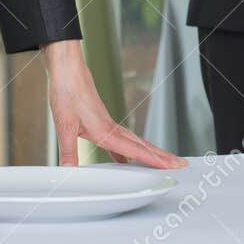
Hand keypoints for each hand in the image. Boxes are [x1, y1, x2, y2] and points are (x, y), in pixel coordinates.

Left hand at [44, 39, 185, 168]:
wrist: (67, 70)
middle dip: (162, 156)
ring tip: (162, 161)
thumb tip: (68, 172)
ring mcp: (108, 123)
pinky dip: (127, 150)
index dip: (153, 159)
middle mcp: (110, 127)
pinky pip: (120, 139)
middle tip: (180, 163)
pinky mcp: (101, 120)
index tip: (170, 166)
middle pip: (142, 145)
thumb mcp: (64, 124)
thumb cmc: (67, 91)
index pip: (134, 149)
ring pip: (134, 141)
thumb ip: (68, 151)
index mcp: (105, 130)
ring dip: (149, 152)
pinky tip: (123, 159)